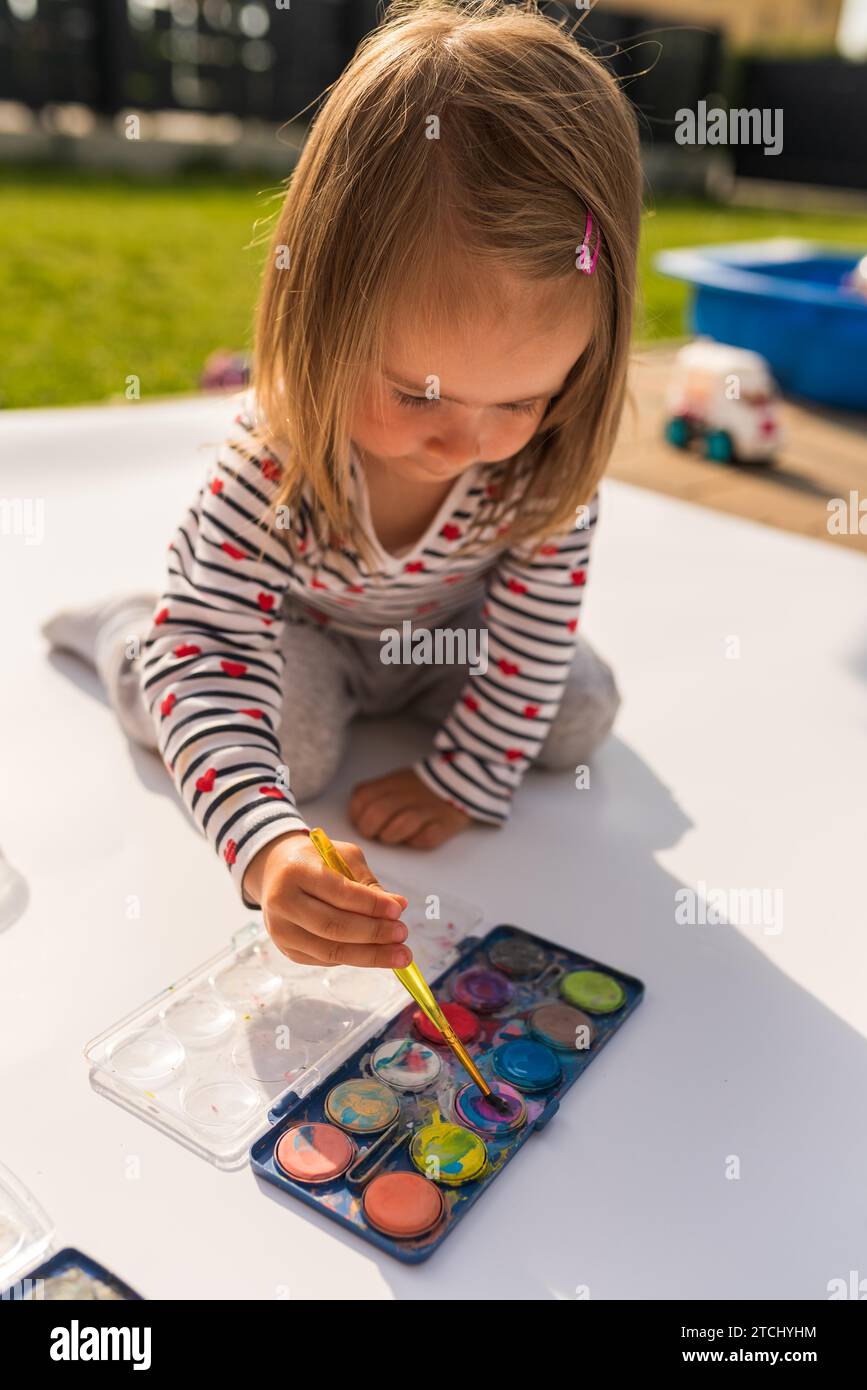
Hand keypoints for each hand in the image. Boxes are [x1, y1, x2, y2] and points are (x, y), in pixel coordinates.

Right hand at [241, 830, 411, 967]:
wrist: (275, 872)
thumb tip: (398, 907)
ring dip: (370, 955)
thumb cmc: (316, 861)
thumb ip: (368, 883)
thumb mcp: (343, 858)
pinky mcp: (288, 950)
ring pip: (331, 951)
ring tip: (400, 954)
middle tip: (403, 934)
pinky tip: (376, 953)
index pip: (338, 892)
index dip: (370, 904)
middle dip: (374, 933)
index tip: (399, 910)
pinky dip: (355, 957)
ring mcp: (281, 931)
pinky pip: (327, 960)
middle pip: (333, 927)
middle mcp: (282, 903)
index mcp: (296, 871)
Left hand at [348, 767, 470, 847]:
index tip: (364, 822)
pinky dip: (417, 841)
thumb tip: (357, 818)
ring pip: (398, 827)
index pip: (361, 800)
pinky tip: (418, 834)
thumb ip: (372, 795)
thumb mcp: (393, 782)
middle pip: (377, 814)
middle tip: (377, 834)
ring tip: (396, 835)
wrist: (459, 780)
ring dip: (392, 836)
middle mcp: (407, 794)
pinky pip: (425, 839)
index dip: (357, 816)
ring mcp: (426, 809)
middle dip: (371, 830)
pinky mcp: (444, 824)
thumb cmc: (417, 788)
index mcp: (391, 783)